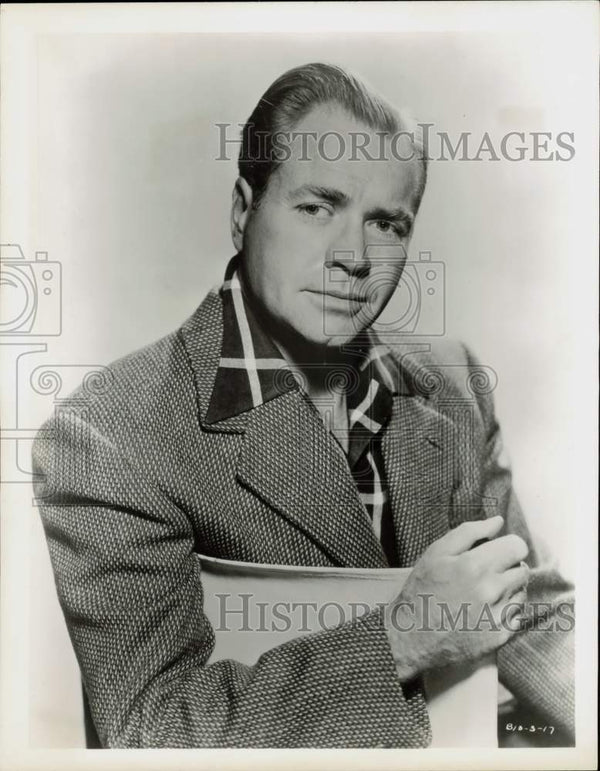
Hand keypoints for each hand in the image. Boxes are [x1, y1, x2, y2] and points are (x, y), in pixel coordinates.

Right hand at [385, 516, 528, 681]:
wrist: (411, 635)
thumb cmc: (422, 589)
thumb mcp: (436, 553)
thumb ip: (469, 532)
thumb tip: (498, 522)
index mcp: (474, 565)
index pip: (517, 547)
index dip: (508, 546)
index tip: (498, 551)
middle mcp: (490, 590)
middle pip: (522, 569)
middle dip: (507, 567)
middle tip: (487, 573)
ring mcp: (497, 615)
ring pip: (521, 592)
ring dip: (508, 589)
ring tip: (484, 593)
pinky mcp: (500, 636)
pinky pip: (517, 615)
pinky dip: (505, 610)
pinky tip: (485, 610)